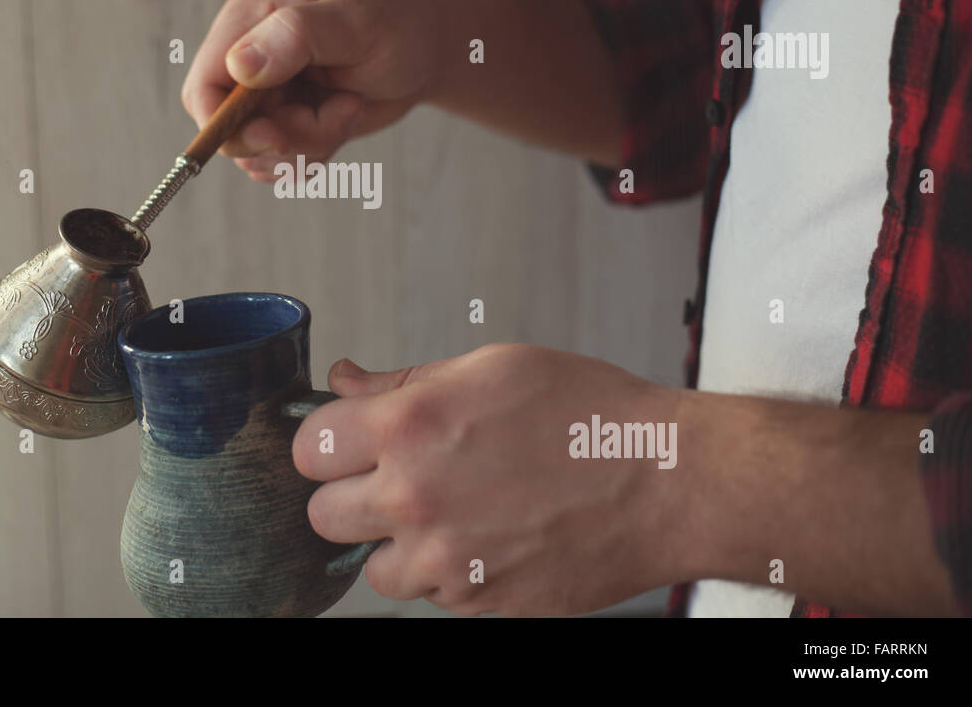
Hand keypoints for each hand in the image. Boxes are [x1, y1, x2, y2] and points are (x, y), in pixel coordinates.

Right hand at [180, 0, 444, 180]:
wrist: (426, 49)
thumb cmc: (396, 23)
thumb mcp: (356, 19)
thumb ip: (296, 35)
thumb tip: (239, 65)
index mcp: (248, 21)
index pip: (204, 87)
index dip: (225, 124)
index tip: (277, 134)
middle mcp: (247, 60)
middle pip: (230, 133)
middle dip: (287, 139)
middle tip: (339, 112)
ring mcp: (265, 95)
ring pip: (259, 155)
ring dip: (310, 146)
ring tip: (348, 106)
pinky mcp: (285, 122)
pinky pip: (281, 163)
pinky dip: (317, 154)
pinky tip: (344, 117)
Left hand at [291, 343, 685, 615]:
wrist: (665, 481)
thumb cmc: (587, 414)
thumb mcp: (489, 368)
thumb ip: (402, 382)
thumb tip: (343, 382)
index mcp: (409, 427)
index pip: (307, 448)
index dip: (327, 442)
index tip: (346, 443)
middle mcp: (415, 498)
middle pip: (322, 515)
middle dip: (350, 496)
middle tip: (394, 480)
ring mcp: (445, 560)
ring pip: (372, 568)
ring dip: (398, 544)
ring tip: (451, 512)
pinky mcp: (477, 603)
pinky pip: (431, 595)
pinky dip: (449, 572)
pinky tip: (490, 537)